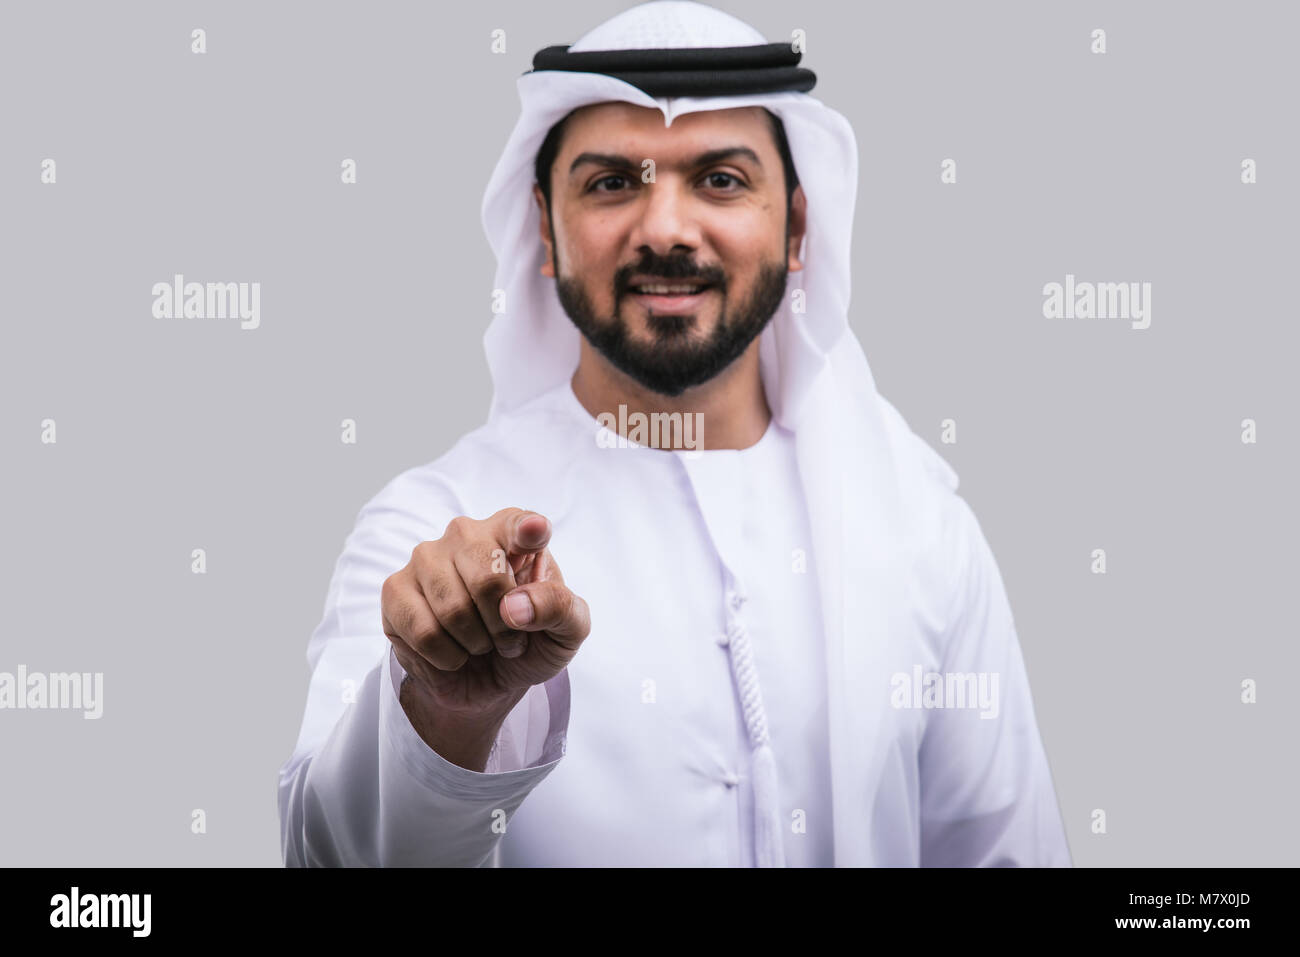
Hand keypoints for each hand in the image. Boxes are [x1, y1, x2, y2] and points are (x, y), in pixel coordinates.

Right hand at [381, 508, 590, 723]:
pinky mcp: (395, 590)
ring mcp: (426, 558)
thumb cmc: (530, 641)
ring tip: (480, 643)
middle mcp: (466, 533)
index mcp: (513, 531)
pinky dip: (447, 657)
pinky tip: (453, 653)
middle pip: (488, 579)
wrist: (488, 679)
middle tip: (508, 639)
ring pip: (453, 610)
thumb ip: (559, 608)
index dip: (528, 529)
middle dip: (504, 626)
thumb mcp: (567, 631)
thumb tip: (514, 607)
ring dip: (476, 644)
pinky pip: (423, 631)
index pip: (521, 524)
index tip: (536, 531)